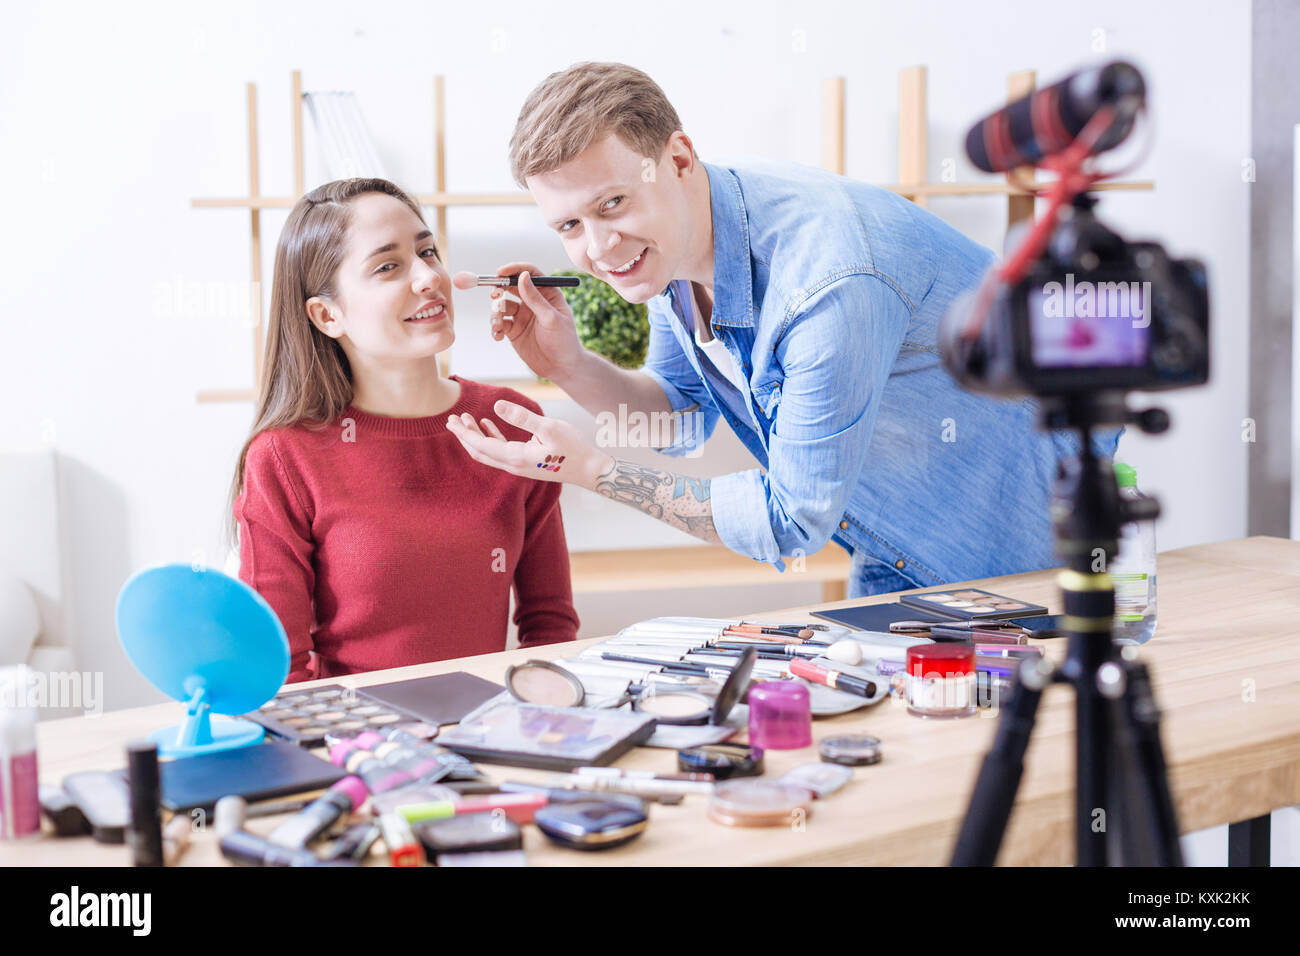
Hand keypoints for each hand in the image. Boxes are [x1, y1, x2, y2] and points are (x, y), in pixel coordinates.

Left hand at [446, 399, 612, 489]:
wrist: (590, 469)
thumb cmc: (573, 447)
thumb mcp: (549, 427)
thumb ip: (521, 417)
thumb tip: (496, 405)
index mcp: (516, 458)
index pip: (481, 446)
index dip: (464, 433)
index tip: (451, 421)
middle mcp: (513, 466)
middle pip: (479, 452)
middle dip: (464, 436)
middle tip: (451, 419)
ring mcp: (519, 466)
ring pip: (488, 452)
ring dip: (475, 436)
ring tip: (465, 419)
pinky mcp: (526, 462)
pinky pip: (501, 451)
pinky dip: (491, 438)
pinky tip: (487, 424)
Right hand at [452, 263, 585, 382]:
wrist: (562, 369)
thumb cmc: (564, 342)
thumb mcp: (551, 319)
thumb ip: (536, 299)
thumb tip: (522, 276)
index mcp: (547, 294)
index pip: (529, 273)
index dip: (514, 269)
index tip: (500, 272)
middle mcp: (533, 302)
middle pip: (510, 286)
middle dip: (499, 289)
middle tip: (494, 295)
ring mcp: (522, 316)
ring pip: (501, 306)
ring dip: (495, 313)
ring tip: (498, 325)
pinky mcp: (513, 331)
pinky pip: (498, 324)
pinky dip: (494, 328)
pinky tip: (498, 336)